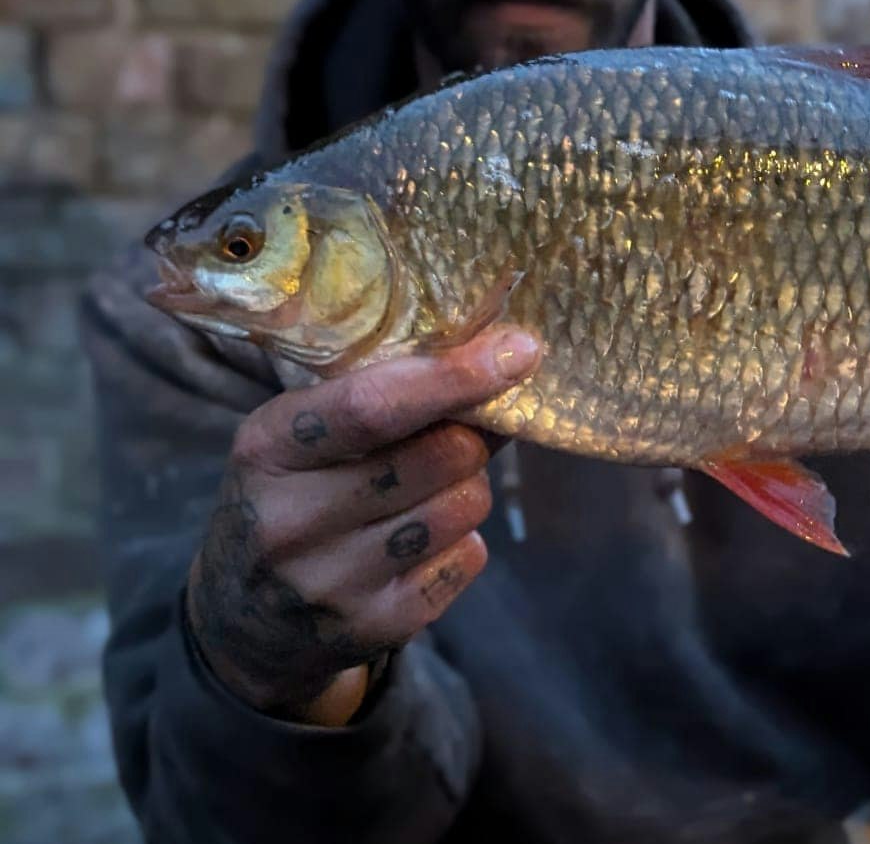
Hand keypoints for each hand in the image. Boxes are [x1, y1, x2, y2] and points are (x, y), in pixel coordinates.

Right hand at [186, 325, 538, 724]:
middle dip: (472, 434)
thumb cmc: (292, 495)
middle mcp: (290, 520)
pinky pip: (468, 558)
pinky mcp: (376, 627)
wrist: (243, 621)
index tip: (518, 350)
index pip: (372, 406)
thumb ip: (382, 396)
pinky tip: (423, 540)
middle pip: (439, 455)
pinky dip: (464, 539)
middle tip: (462, 433)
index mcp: (268, 448)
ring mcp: (330, 583)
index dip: (454, 376)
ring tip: (433, 489)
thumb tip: (501, 358)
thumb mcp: (301, 436)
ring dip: (469, 486)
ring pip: (462, 505)